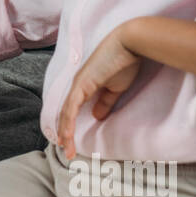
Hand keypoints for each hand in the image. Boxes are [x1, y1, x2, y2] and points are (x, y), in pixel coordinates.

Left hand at [56, 22, 141, 160]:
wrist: (130, 44)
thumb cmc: (125, 62)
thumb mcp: (115, 88)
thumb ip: (105, 102)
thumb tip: (96, 116)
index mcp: (84, 86)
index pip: (72, 110)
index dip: (70, 127)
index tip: (71, 144)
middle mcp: (77, 85)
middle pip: (65, 114)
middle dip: (65, 134)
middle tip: (67, 153)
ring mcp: (77, 84)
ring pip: (66, 113)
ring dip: (65, 133)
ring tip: (66, 149)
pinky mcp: (82, 83)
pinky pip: (71, 106)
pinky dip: (67, 122)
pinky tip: (67, 135)